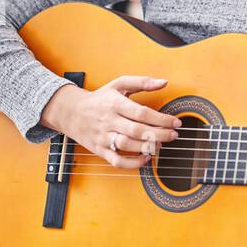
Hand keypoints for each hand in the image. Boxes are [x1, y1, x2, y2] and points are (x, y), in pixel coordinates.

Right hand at [40, 75, 181, 168]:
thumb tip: (164, 82)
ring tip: (161, 145)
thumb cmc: (99, 98)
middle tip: (173, 135)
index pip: (141, 112)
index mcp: (115, 103)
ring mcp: (103, 136)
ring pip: (126, 145)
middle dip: (158, 135)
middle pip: (136, 130)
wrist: (70, 111)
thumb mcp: (118, 84)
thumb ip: (142, 82)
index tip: (176, 122)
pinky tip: (145, 159)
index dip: (161, 119)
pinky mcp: (100, 150)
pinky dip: (132, 163)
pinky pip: (116, 161)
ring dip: (147, 148)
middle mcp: (109, 120)